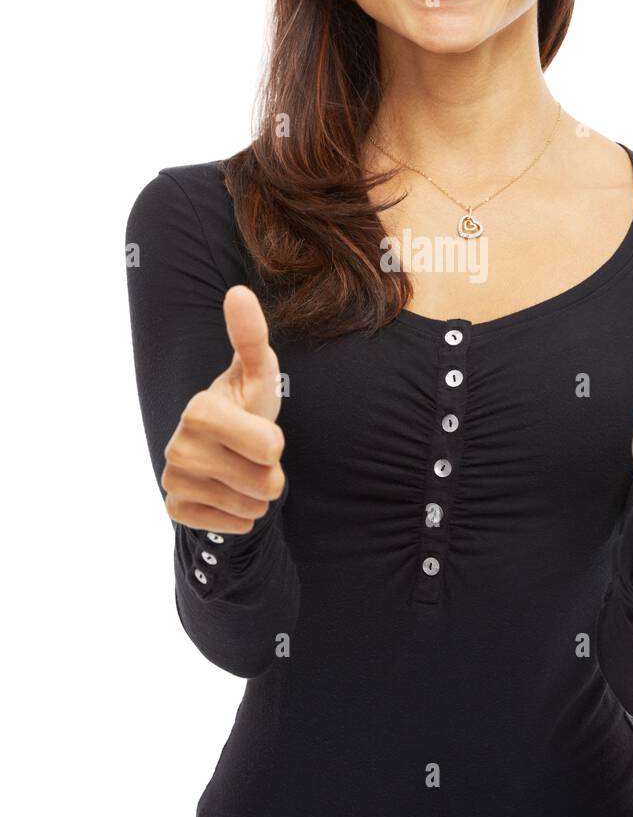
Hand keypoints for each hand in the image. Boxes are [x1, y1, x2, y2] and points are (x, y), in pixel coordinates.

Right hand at [161, 285, 285, 533]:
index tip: (258, 428)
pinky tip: (226, 492)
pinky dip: (239, 515)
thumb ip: (252, 336)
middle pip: (264, 483)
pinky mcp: (175, 509)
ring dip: (256, 494)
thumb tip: (238, 291)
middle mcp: (178, 446)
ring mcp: (172, 479)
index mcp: (199, 410)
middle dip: (270, 473)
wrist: (221, 448)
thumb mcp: (258, 373)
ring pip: (250, 507)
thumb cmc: (246, 406)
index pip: (269, 448)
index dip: (275, 445)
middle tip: (252, 455)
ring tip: (241, 471)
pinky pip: (230, 525)